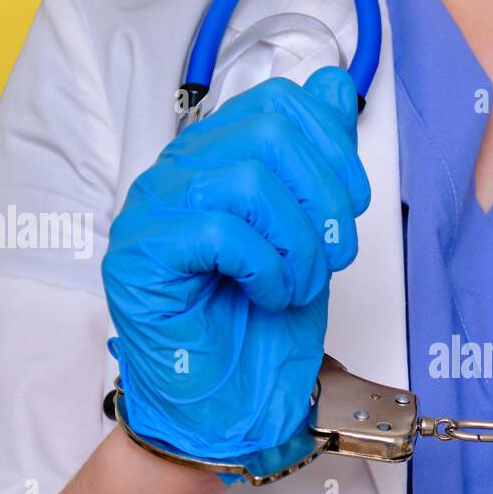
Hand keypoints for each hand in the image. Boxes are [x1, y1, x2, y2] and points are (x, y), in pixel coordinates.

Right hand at [102, 68, 369, 468]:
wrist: (228, 405)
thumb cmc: (260, 327)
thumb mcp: (310, 237)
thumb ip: (318, 163)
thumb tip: (330, 87)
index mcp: (216, 159)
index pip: (278, 103)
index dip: (332, 148)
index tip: (351, 204)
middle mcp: (179, 174)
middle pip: (266, 133)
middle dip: (321, 199)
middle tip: (329, 257)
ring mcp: (153, 212)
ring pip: (245, 181)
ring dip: (296, 245)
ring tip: (296, 285)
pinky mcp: (141, 258)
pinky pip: (218, 232)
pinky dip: (264, 269)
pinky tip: (266, 296)